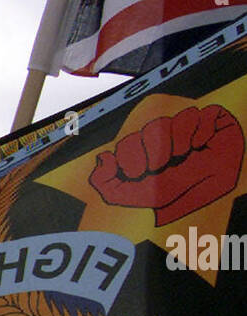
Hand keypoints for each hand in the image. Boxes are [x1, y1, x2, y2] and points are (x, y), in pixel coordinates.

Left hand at [89, 105, 243, 225]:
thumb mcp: (132, 198)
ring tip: (184, 158)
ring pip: (178, 118)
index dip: (130, 155)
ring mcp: (191, 128)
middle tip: (161, 168)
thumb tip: (100, 158)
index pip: (129, 140)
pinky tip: (202, 147)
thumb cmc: (175, 199)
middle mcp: (166, 138)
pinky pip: (204, 113)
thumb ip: (106, 184)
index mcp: (145, 151)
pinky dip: (202, 131)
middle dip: (154, 151)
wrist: (212, 202)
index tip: (138, 174)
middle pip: (152, 127)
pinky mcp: (214, 123)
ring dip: (179, 143)